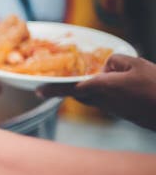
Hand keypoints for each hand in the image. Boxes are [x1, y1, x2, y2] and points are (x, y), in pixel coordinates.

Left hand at [38, 54, 155, 130]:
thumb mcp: (136, 64)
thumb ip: (115, 61)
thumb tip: (105, 66)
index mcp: (102, 87)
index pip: (71, 88)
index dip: (53, 89)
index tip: (37, 90)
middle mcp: (102, 101)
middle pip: (78, 94)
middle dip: (65, 89)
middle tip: (50, 86)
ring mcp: (111, 109)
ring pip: (90, 98)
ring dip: (85, 90)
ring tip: (89, 81)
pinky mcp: (120, 113)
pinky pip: (102, 101)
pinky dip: (99, 93)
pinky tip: (112, 85)